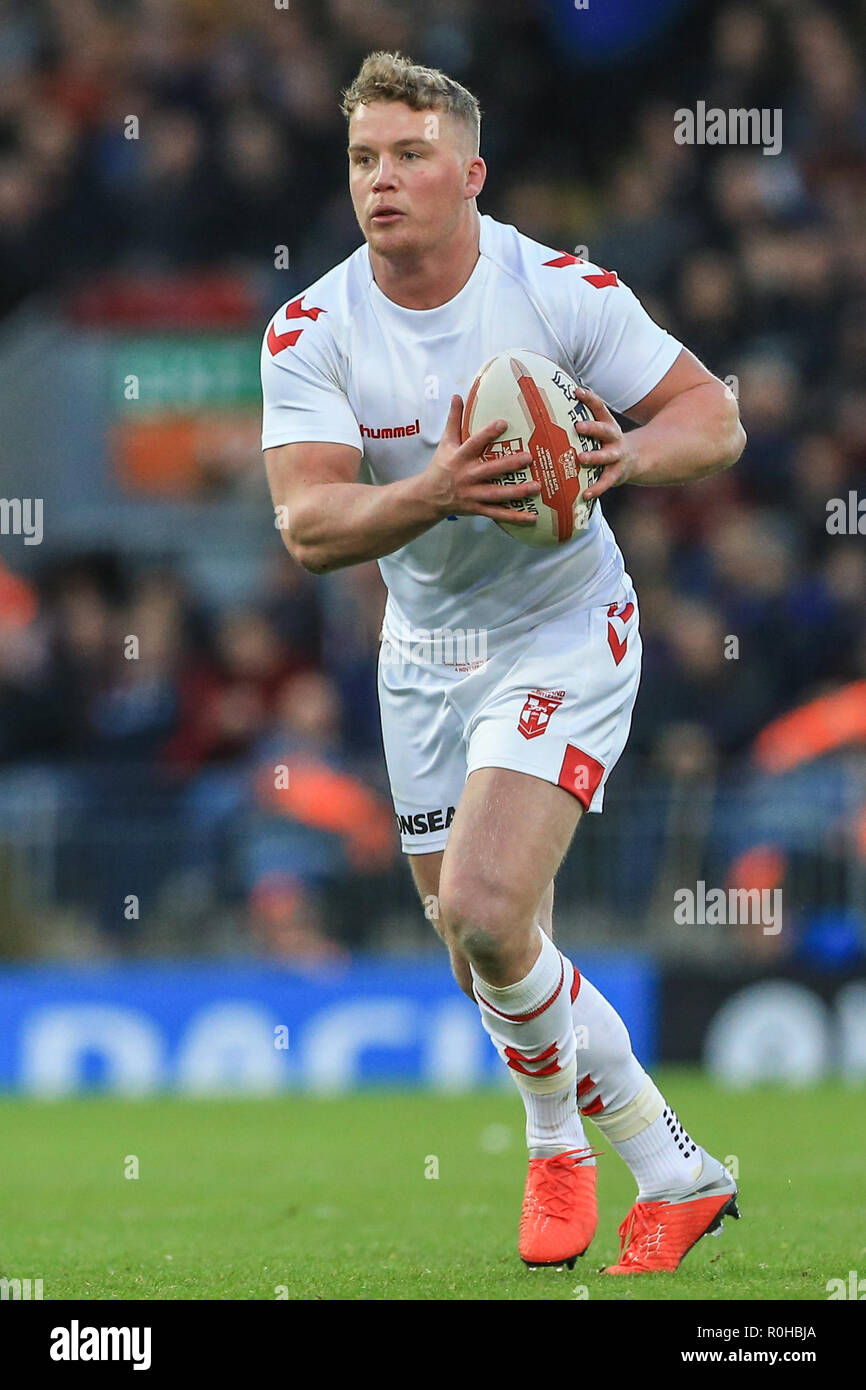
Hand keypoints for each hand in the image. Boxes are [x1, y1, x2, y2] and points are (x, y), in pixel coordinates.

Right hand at [420, 394, 540, 525]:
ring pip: (497, 494)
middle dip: (509, 465)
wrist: (429, 497)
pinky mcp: (477, 509)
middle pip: (489, 470)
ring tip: (536, 486)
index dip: (488, 433)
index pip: (474, 443)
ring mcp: (472, 495)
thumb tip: (457, 395)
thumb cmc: (441, 466)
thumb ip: (453, 420)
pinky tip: (532, 517)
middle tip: (529, 457)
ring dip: (517, 492)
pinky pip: (497, 514)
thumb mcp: (445, 443)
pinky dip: (514, 517)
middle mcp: (466, 476)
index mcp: (459, 457)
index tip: (504, 423)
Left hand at [573, 385, 641, 499]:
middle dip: (592, 428)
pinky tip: (585, 494)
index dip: (590, 398)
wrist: (635, 459)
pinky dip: (597, 489)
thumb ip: (582, 423)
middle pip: (605, 430)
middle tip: (578, 426)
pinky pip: (606, 482)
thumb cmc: (606, 443)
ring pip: (607, 456)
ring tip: (580, 458)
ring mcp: (617, 456)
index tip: (577, 391)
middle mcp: (614, 438)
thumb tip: (551, 409)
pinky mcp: (617, 474)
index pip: (600, 407)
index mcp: (608, 424)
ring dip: (594, 457)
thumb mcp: (600, 429)